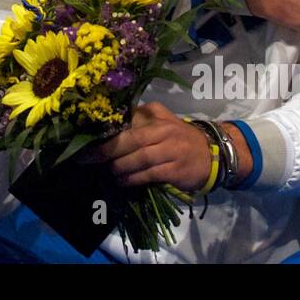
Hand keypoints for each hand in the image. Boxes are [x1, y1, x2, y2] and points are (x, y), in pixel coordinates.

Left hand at [93, 103, 246, 190]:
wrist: (212, 153)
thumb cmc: (179, 137)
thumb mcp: (161, 121)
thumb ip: (138, 120)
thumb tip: (108, 127)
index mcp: (155, 116)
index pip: (126, 122)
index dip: (106, 133)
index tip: (86, 142)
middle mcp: (163, 130)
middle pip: (130, 140)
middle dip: (106, 150)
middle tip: (87, 159)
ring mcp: (170, 150)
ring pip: (139, 158)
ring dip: (119, 167)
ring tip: (108, 173)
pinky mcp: (175, 170)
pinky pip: (149, 174)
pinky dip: (133, 179)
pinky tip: (123, 182)